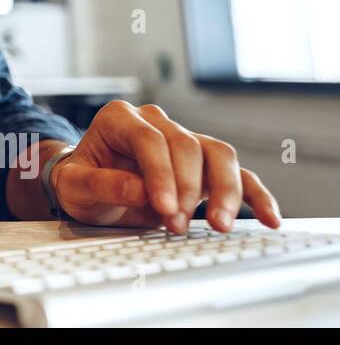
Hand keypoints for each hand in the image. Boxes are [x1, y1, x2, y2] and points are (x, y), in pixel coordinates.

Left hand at [51, 101, 281, 233]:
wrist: (87, 189)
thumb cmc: (79, 183)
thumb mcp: (75, 187)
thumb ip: (101, 185)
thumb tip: (138, 189)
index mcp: (119, 118)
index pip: (149, 139)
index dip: (161, 173)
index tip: (165, 208)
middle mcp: (155, 123)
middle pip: (187, 145)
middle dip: (187, 189)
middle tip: (178, 225)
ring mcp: (183, 141)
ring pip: (218, 155)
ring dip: (224, 191)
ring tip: (221, 225)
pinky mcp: (203, 166)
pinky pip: (237, 174)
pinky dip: (255, 195)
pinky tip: (270, 218)